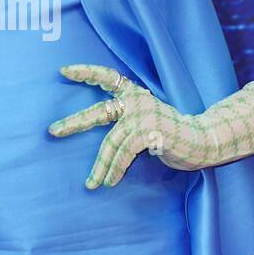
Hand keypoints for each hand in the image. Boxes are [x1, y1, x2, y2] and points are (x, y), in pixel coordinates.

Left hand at [47, 64, 213, 186]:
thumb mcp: (144, 123)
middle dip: (74, 123)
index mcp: (134, 94)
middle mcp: (136, 100)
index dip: (86, 73)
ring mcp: (142, 115)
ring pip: (110, 143)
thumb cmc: (170, 135)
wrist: (200, 141)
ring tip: (92, 183)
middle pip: (97, 112)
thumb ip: (124, 125)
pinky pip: (123, 154)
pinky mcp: (148, 132)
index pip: (107, 77)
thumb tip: (100, 148)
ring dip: (100, 166)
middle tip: (53, 131)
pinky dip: (114, 170)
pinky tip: (108, 182)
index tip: (64, 71)